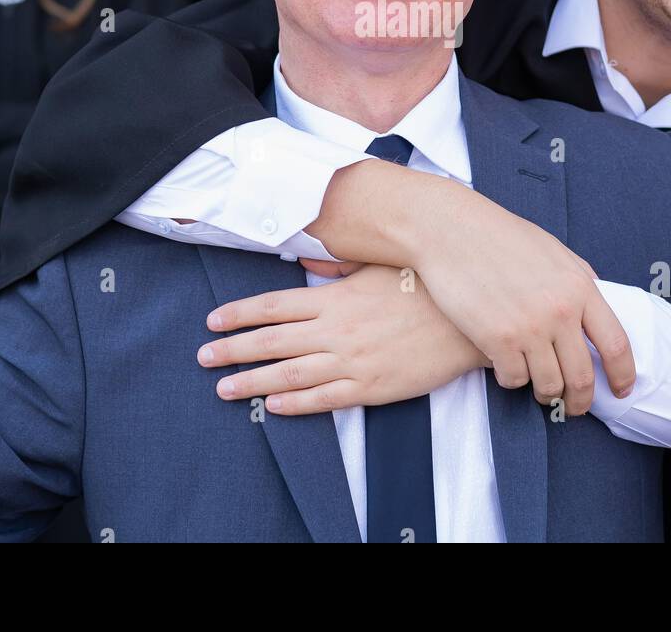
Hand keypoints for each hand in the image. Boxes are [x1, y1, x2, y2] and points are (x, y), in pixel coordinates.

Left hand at [199, 264, 486, 413]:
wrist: (466, 321)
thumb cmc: (425, 287)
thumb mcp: (380, 266)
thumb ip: (342, 269)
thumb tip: (312, 264)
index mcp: (336, 298)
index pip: (274, 306)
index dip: (240, 314)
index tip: (213, 321)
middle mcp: (337, 330)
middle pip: (272, 341)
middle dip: (233, 350)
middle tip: (204, 357)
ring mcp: (353, 361)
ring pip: (291, 375)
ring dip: (253, 382)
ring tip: (225, 388)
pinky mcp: (372, 387)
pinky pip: (326, 399)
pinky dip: (297, 404)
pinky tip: (275, 406)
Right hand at [408, 181, 633, 411]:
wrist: (451, 230)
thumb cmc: (500, 236)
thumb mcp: (552, 250)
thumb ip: (578, 279)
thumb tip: (598, 303)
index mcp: (579, 287)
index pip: (616, 344)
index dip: (623, 374)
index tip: (621, 390)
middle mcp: (559, 311)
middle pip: (582, 377)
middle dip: (580, 401)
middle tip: (573, 407)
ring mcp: (528, 327)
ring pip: (549, 385)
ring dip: (545, 393)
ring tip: (539, 389)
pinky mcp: (496, 339)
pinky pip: (514, 379)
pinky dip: (512, 379)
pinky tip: (506, 367)